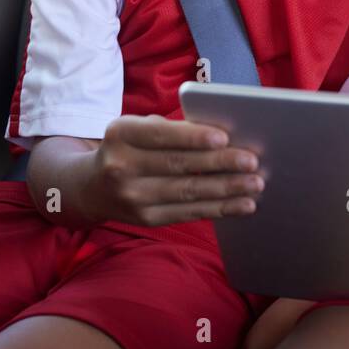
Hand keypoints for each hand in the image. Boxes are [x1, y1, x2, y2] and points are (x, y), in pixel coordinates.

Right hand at [82, 115, 262, 226]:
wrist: (92, 187)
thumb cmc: (130, 148)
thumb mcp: (139, 129)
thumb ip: (173, 129)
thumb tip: (223, 138)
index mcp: (120, 135)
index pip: (160, 135)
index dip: (192, 137)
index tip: (223, 137)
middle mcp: (120, 167)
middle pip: (178, 165)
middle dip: (220, 163)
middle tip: (252, 161)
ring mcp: (132, 198)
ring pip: (187, 192)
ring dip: (227, 189)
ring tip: (255, 184)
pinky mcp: (145, 220)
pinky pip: (188, 213)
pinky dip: (219, 209)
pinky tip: (243, 205)